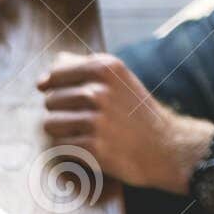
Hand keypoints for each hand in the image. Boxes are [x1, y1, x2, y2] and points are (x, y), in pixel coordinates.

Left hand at [38, 53, 213, 193]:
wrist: (164, 147)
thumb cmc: (135, 112)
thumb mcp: (118, 80)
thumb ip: (85, 67)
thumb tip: (53, 65)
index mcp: (105, 68)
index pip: (56, 73)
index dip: (54, 86)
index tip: (62, 95)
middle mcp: (99, 91)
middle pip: (50, 100)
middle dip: (60, 111)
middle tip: (85, 118)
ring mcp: (95, 120)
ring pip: (50, 123)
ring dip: (61, 131)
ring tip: (84, 132)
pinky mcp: (91, 147)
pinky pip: (59, 145)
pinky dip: (69, 148)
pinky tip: (89, 147)